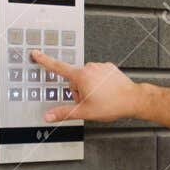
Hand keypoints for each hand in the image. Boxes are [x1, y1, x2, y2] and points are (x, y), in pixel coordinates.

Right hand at [29, 50, 143, 123]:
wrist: (133, 99)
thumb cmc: (112, 104)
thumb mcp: (84, 111)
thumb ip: (64, 112)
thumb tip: (49, 115)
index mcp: (81, 76)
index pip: (57, 67)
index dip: (44, 60)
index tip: (36, 53)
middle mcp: (90, 68)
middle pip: (74, 79)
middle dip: (78, 90)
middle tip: (89, 101)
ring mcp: (100, 66)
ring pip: (86, 77)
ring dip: (89, 86)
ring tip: (100, 97)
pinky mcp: (109, 67)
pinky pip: (97, 75)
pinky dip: (99, 82)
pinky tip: (106, 91)